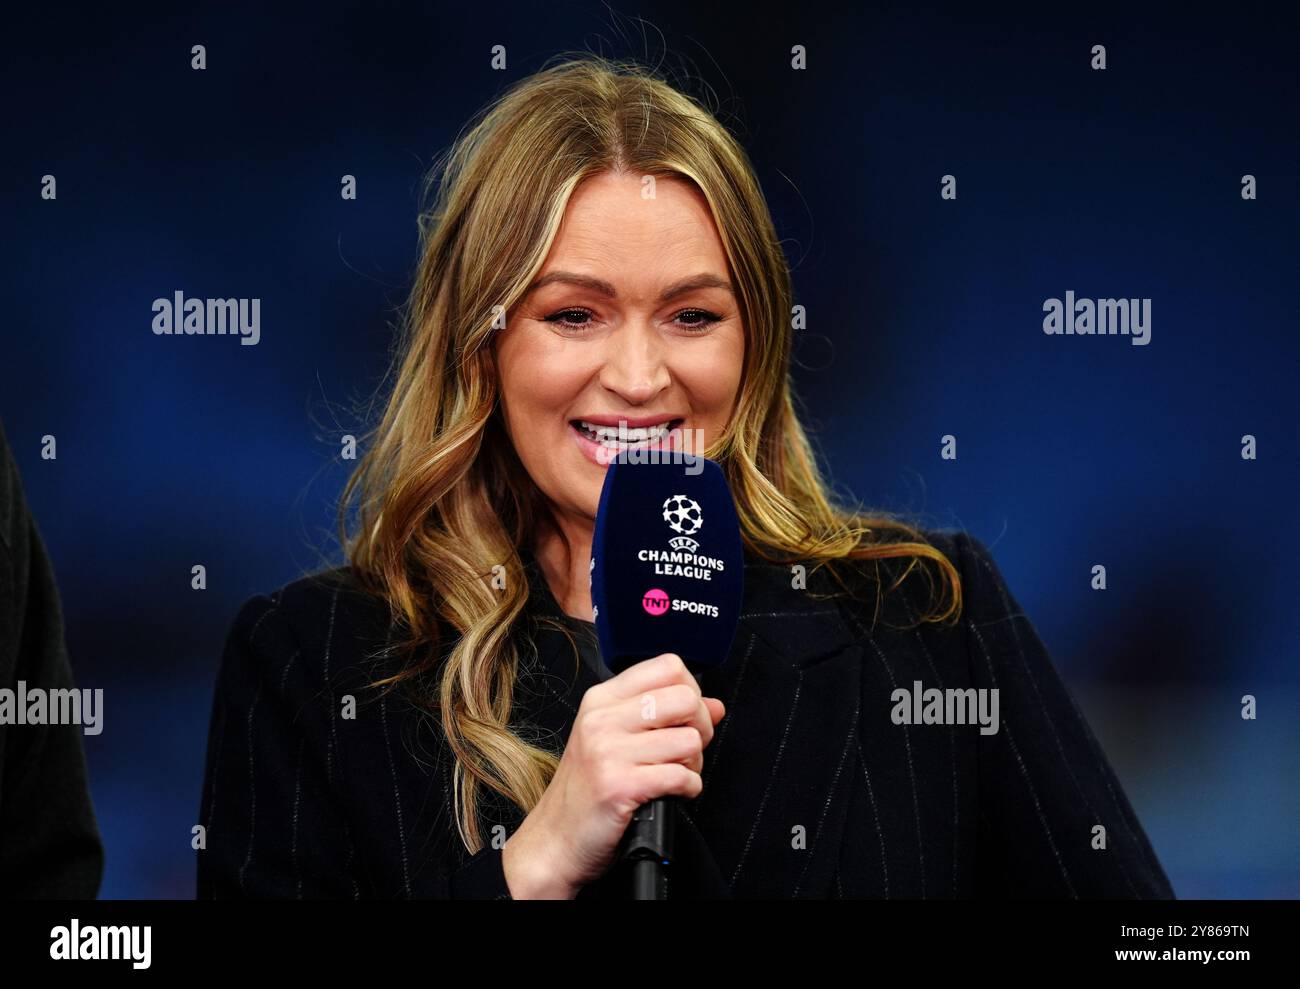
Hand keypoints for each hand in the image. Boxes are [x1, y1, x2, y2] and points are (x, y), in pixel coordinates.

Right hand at [501, 652, 724, 898]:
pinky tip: (671, 794)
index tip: (686, 716)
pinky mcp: (619, 786)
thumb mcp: (616, 739)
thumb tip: (713, 706)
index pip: (667, 666)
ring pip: (689, 740)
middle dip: (701, 727)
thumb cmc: (587, 790)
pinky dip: (688, 789)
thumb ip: (664, 716)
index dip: (692, 691)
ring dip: (694, 765)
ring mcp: (608, 751)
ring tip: (674, 776)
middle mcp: (602, 719)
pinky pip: (681, 777)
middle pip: (685, 698)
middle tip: (686, 750)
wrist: (555, 840)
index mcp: (602, 699)